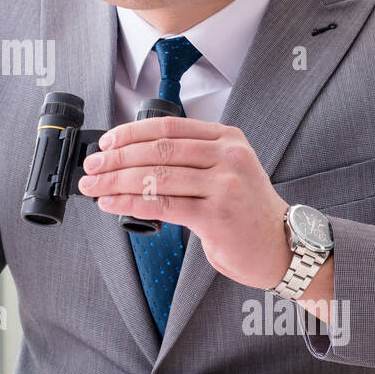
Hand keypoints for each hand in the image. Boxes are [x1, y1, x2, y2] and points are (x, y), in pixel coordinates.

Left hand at [75, 115, 291, 290]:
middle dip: (116, 157)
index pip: (168, 126)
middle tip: (92, 165)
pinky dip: (129, 202)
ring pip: (156, 176)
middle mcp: (228, 156)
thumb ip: (193, 158)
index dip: (131, 132)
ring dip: (116, 180)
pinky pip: (162, 204)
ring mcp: (224, 185)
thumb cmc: (247, 212)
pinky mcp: (216, 215)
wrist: (282, 247)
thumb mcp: (228, 170)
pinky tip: (111, 203)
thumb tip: (134, 158)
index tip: (106, 142)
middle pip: (158, 149)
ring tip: (93, 186)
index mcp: (227, 139)